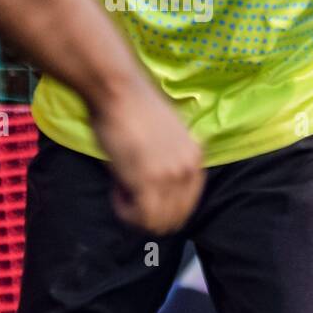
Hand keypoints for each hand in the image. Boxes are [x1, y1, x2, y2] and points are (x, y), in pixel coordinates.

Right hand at [89, 82, 203, 234]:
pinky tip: (116, 191)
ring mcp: (171, 176)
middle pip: (176, 217)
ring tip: (121, 189)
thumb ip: (167, 160)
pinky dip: (126, 212)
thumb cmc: (132, 107)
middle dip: (149, 213)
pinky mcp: (149, 181)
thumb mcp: (163, 136)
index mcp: (196, 157)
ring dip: (136, 213)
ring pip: (159, 222)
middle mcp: (189, 169)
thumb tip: (152, 182)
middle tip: (128, 194)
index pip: (188, 202)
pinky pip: (142, 217)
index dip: (162, 203)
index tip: (140, 190)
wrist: (119, 90)